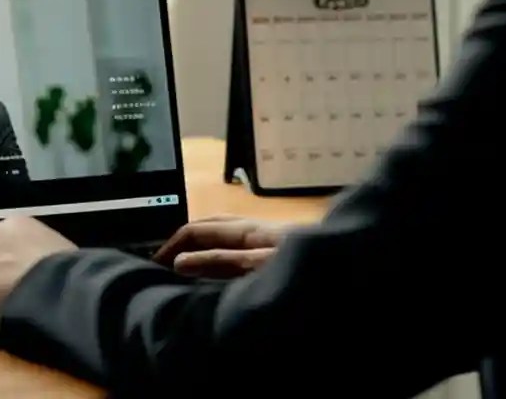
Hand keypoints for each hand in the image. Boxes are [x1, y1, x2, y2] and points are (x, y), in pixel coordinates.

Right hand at [152, 215, 291, 278]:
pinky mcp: (276, 255)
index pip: (197, 229)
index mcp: (245, 229)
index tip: (155, 266)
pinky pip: (236, 251)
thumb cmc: (302, 270)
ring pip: (222, 238)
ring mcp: (265, 240)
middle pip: (208, 227)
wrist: (350, 277)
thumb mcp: (257, 265)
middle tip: (164, 265)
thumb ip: (220, 262)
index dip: (173, 245)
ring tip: (183, 269)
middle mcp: (252, 229)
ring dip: (199, 249)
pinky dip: (217, 259)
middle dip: (183, 242)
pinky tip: (217, 274)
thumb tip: (178, 261)